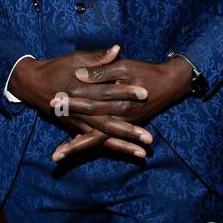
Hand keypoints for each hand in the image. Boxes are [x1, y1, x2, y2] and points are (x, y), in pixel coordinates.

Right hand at [9, 46, 152, 160]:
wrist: (32, 84)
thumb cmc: (56, 68)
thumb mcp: (75, 58)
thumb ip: (98, 58)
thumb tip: (118, 49)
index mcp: (80, 88)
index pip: (107, 90)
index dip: (126, 91)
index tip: (145, 92)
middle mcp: (79, 109)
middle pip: (108, 122)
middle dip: (129, 131)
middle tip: (149, 138)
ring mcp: (77, 122)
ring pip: (102, 136)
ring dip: (122, 146)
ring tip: (142, 153)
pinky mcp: (75, 128)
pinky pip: (93, 141)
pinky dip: (109, 148)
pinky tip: (125, 153)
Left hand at [49, 56, 195, 161]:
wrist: (171, 82)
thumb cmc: (146, 71)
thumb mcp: (124, 67)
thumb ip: (102, 70)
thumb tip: (80, 74)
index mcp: (118, 102)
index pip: (89, 105)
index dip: (70, 104)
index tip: (51, 104)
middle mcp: (120, 117)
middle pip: (92, 132)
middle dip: (72, 141)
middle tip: (54, 152)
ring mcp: (123, 123)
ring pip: (99, 140)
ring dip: (79, 147)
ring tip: (59, 155)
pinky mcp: (125, 124)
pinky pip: (107, 139)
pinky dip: (92, 143)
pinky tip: (76, 146)